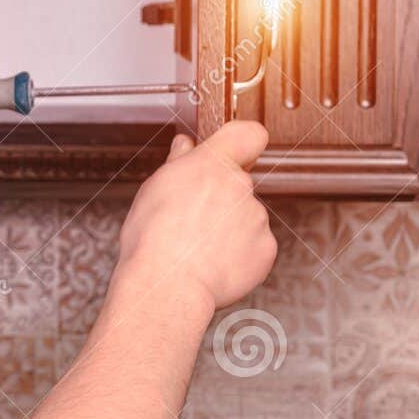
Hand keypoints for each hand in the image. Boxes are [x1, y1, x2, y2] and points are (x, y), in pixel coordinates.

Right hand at [115, 121, 277, 312]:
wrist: (167, 285)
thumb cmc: (152, 239)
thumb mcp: (154, 190)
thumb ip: (178, 162)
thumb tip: (185, 145)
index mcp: (212, 164)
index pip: (248, 134)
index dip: (243, 143)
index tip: (234, 152)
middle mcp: (240, 186)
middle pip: (238, 184)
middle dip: (220, 198)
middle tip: (191, 220)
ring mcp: (257, 217)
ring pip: (246, 218)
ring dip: (228, 230)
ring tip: (197, 249)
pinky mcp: (265, 249)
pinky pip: (255, 247)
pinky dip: (239, 255)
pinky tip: (213, 264)